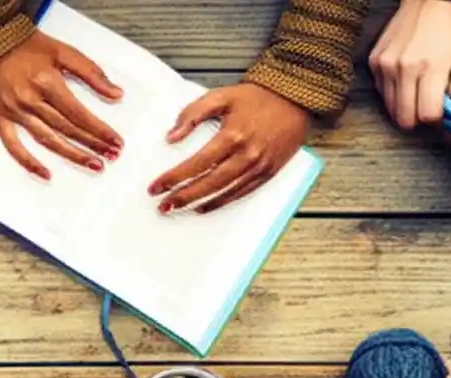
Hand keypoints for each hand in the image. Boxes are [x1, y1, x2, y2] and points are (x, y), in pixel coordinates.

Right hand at [0, 31, 122, 179]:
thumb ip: (91, 73)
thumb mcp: (63, 51)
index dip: (100, 130)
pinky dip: (29, 162)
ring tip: (93, 165)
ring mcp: (14, 111)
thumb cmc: (26, 45)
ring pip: (47, 140)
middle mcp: (31, 100)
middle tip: (111, 156)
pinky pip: (13, 146)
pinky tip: (46, 174)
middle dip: (92, 144)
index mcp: (48, 82)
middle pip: (67, 129)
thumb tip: (116, 93)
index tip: (115, 141)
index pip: (79, 114)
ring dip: (72, 155)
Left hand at [148, 83, 309, 213]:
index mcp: (233, 135)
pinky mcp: (268, 174)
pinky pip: (241, 193)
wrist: (294, 101)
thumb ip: (193, 113)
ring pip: (224, 192)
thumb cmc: (258, 98)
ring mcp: (258, 167)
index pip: (197, 163)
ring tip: (179, 208)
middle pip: (209, 183)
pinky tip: (206, 205)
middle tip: (163, 205)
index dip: (174, 177)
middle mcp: (246, 155)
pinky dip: (222, 202)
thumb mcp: (222, 96)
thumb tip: (172, 136)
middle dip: (183, 196)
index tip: (156, 187)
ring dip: (199, 203)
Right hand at [369, 0, 450, 129]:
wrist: (427, 3)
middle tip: (427, 110)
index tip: (442, 119)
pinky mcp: (375, 63)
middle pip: (405, 118)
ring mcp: (386, 66)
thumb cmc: (448, 30)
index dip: (436, 121)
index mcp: (430, 67)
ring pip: (390, 110)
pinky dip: (393, 95)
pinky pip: (382, 93)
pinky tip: (405, 83)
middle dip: (418, 121)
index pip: (427, 114)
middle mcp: (404, 68)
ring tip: (417, 96)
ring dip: (404, 109)